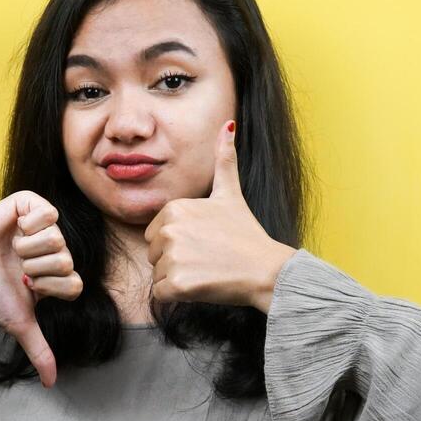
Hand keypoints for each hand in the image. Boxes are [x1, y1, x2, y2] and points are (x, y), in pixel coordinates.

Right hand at [0, 191, 82, 387]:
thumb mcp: (17, 322)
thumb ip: (38, 350)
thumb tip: (51, 384)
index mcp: (56, 275)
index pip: (75, 285)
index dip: (48, 289)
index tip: (26, 286)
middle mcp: (55, 250)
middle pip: (66, 262)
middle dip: (35, 269)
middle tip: (16, 266)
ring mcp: (45, 225)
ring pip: (57, 239)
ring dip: (27, 249)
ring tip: (11, 248)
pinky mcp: (32, 204)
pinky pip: (48, 215)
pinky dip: (26, 225)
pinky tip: (13, 228)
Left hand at [143, 120, 296, 311]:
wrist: (265, 270)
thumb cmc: (246, 234)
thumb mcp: (231, 194)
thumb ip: (224, 160)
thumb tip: (228, 125)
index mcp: (175, 208)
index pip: (156, 234)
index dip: (178, 243)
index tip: (204, 242)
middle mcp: (169, 230)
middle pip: (154, 254)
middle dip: (175, 261)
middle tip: (206, 258)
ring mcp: (172, 257)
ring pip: (158, 275)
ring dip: (178, 279)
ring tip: (206, 271)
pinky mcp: (177, 284)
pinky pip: (160, 294)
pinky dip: (178, 295)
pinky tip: (201, 286)